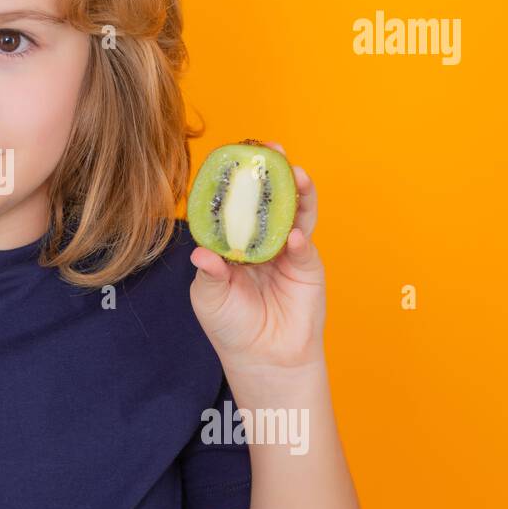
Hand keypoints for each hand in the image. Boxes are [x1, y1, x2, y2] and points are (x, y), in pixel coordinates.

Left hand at [188, 141, 324, 375]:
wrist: (263, 357)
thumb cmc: (231, 325)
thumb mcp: (209, 298)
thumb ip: (208, 274)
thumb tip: (200, 253)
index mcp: (233, 241)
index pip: (235, 204)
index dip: (236, 182)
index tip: (234, 157)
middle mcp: (260, 239)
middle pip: (269, 199)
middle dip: (271, 174)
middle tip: (270, 151)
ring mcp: (286, 249)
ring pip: (294, 213)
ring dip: (297, 192)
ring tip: (295, 174)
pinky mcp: (307, 266)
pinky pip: (304, 247)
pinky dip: (300, 239)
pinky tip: (293, 237)